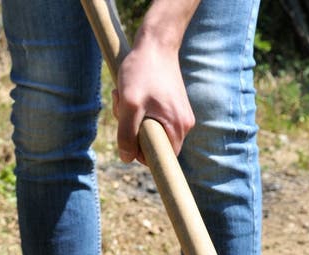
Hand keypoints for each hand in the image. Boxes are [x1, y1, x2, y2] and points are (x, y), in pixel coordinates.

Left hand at [113, 39, 194, 164]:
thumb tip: (126, 158)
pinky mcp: (174, 106)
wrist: (156, 42)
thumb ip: (126, 134)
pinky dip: (140, 110)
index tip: (129, 132)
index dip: (141, 152)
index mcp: (178, 128)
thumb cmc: (143, 70)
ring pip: (152, 130)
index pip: (161, 158)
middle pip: (155, 144)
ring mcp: (180, 115)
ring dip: (134, 119)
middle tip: (124, 108)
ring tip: (127, 97)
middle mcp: (184, 124)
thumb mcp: (129, 104)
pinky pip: (155, 119)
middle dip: (134, 131)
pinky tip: (134, 93)